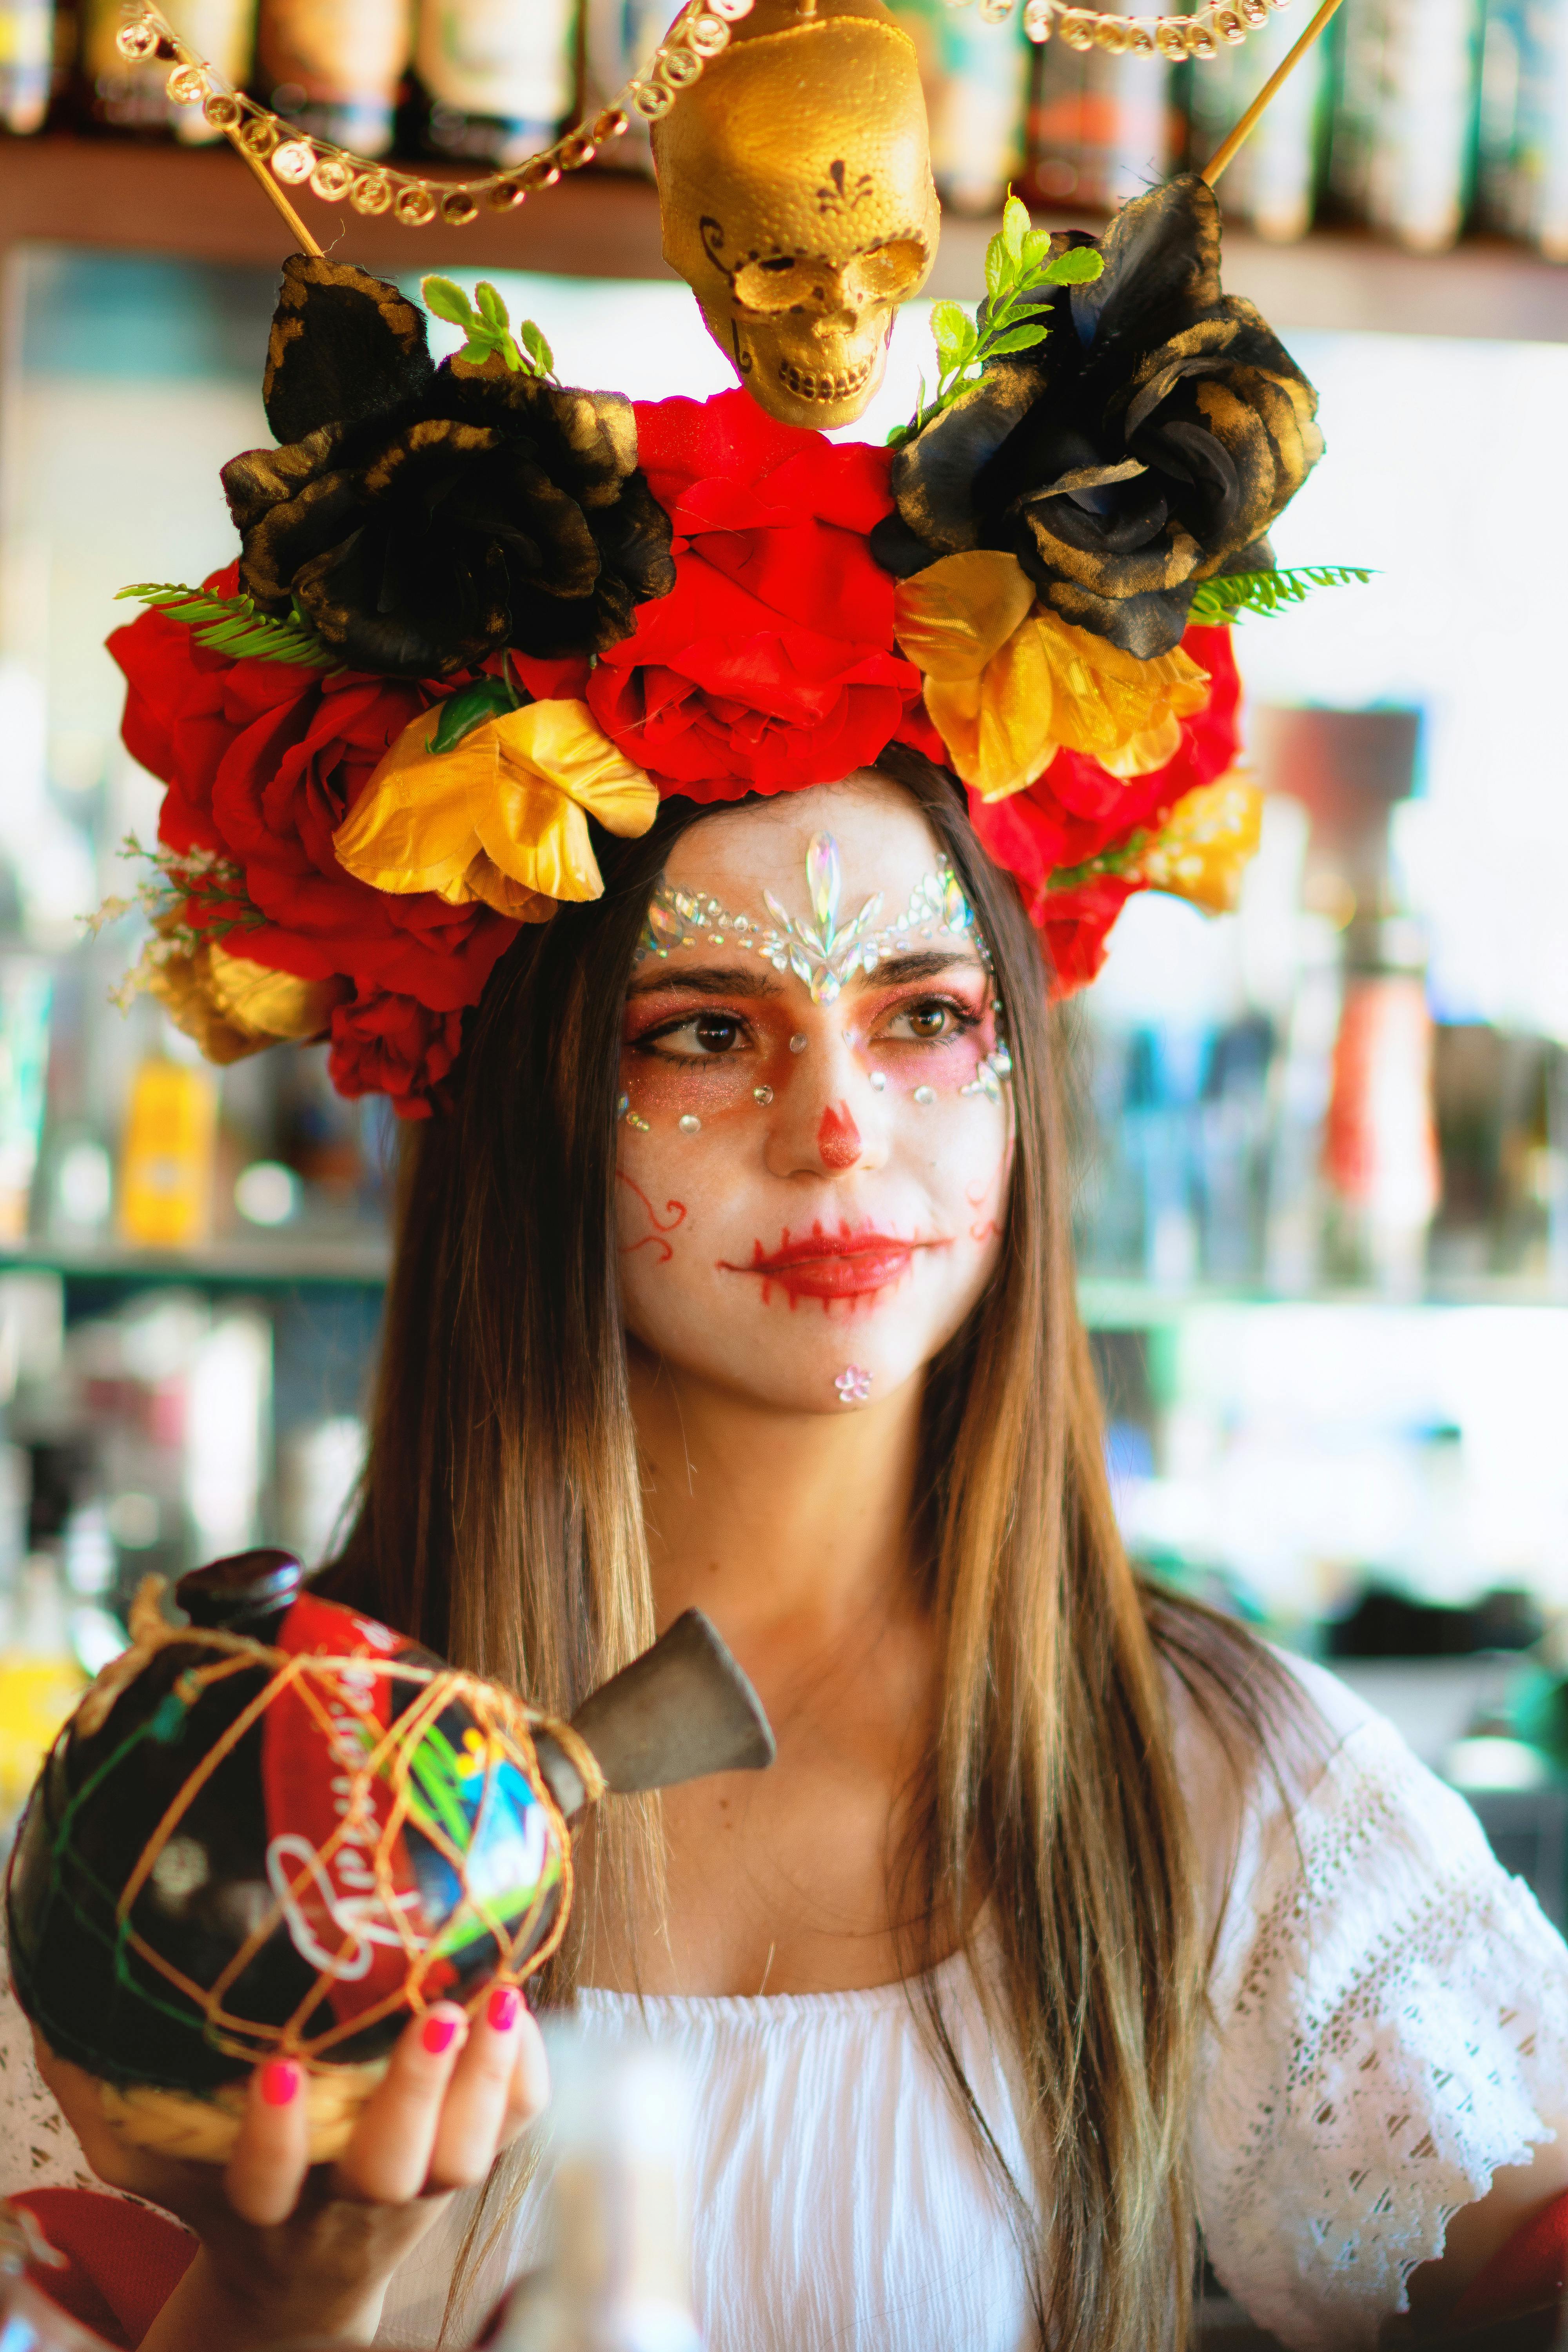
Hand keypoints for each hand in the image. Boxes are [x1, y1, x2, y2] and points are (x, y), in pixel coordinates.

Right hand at [33, 1989, 547, 2348]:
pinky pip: (516, 2129)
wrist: (300, 2284)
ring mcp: (420, 2191)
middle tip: (432, 2016)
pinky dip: (524, 2071)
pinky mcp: (470, 2166)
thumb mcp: (157, 2159)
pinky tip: (522, 2004)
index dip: (273, 2135)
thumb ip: (108, 2098)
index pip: (266, 2184)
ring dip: (483, 2077)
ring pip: (465, 2153)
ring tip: (497, 1997)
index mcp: (266, 2206)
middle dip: (410, 2095)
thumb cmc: (226, 2191)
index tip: (276, 2071)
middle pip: (391, 2169)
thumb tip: (60, 2016)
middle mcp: (349, 2204)